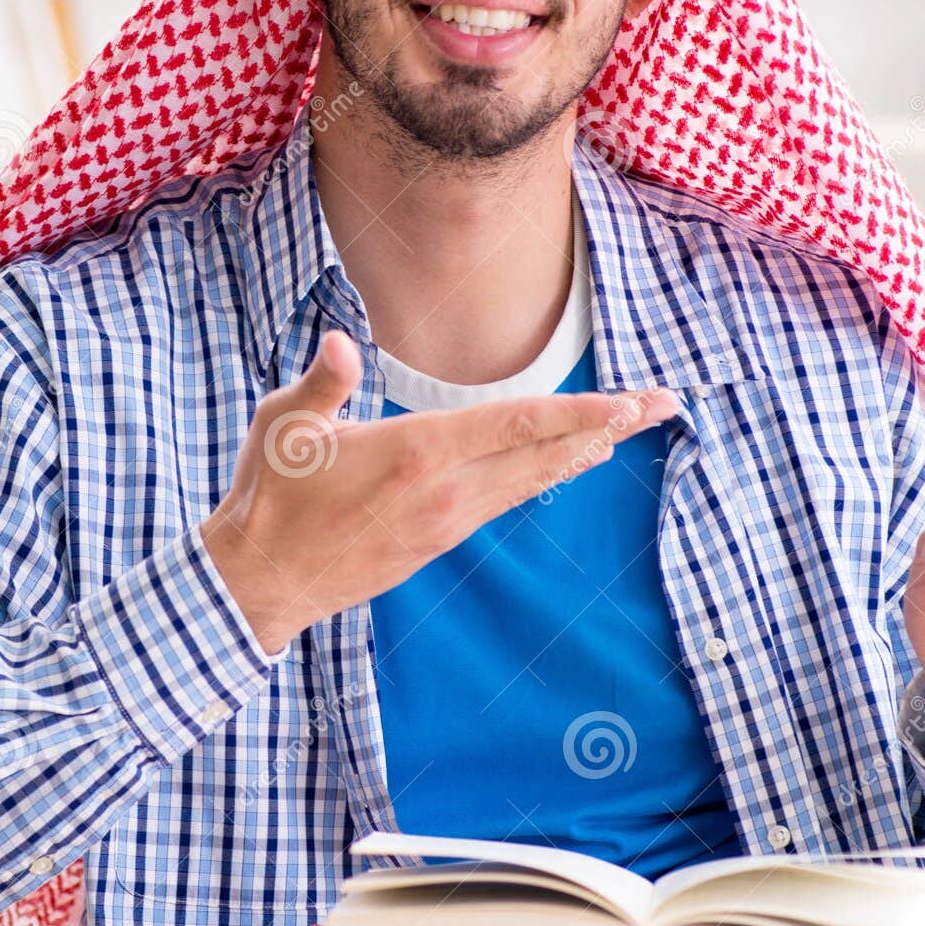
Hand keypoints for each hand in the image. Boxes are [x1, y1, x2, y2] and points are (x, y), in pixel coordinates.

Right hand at [201, 330, 678, 653]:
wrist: (260, 584)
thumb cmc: (270, 496)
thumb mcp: (284, 429)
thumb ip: (322, 383)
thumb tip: (340, 342)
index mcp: (417, 452)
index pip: (515, 425)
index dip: (576, 411)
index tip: (626, 401)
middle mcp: (446, 490)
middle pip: (545, 453)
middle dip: (608, 427)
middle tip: (664, 405)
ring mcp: (447, 522)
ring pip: (532, 480)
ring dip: (584, 451)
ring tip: (628, 429)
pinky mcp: (438, 541)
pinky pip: (507, 500)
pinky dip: (545, 477)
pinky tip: (565, 465)